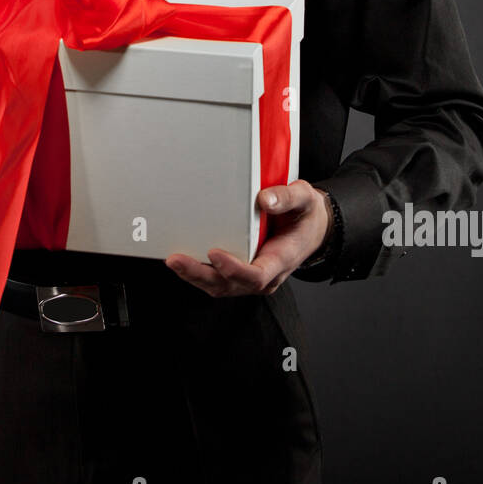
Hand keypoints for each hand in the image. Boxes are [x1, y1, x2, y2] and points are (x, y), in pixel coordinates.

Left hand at [164, 180, 331, 296]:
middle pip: (230, 284)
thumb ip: (288, 198)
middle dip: (201, 274)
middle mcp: (265, 274)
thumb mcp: (305, 199)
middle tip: (177, 259)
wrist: (309, 229)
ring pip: (219, 285)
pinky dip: (197, 272)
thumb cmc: (305, 216)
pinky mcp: (238, 272)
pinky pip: (216, 279)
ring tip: (173, 260)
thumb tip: (264, 199)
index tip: (215, 253)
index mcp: (282, 259)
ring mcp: (250, 276)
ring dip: (194, 275)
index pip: (257, 275)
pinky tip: (181, 260)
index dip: (234, 269)